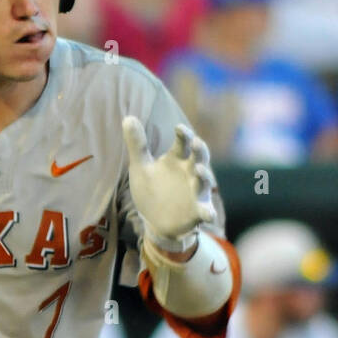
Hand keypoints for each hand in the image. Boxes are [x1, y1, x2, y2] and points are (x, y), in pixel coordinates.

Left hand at [122, 116, 216, 247]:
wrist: (153, 220)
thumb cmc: (151, 189)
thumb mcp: (140, 167)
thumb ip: (137, 145)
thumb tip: (127, 117)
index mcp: (177, 159)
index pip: (183, 142)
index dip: (183, 134)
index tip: (179, 128)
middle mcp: (190, 172)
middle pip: (199, 157)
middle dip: (200, 150)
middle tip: (196, 142)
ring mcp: (196, 191)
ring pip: (205, 181)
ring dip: (204, 175)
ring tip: (199, 170)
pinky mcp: (198, 211)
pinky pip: (206, 211)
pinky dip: (208, 213)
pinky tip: (209, 215)